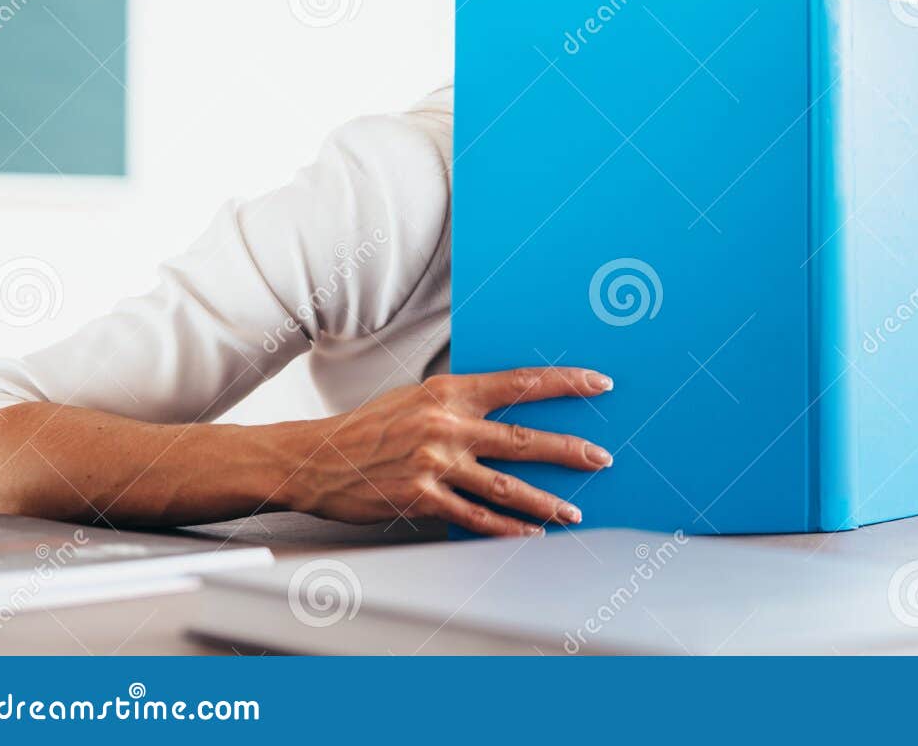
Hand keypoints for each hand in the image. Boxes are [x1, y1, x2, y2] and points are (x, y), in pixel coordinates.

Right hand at [281, 367, 613, 536]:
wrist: (315, 459)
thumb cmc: (368, 427)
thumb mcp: (416, 397)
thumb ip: (459, 401)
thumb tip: (503, 404)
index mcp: (449, 392)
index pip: (520, 383)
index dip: (565, 383)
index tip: (599, 384)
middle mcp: (446, 425)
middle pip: (524, 439)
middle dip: (569, 451)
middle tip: (601, 459)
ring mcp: (435, 464)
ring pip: (505, 485)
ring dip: (545, 502)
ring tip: (573, 511)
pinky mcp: (422, 498)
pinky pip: (475, 518)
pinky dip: (506, 529)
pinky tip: (530, 534)